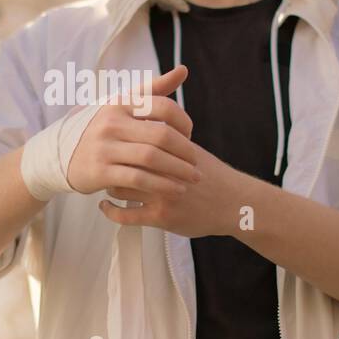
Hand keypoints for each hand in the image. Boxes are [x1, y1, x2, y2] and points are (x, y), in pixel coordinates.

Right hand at [65, 64, 201, 197]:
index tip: (190, 135)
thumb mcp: (122, 105)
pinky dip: (162, 185)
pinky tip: (176, 190)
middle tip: (196, 162)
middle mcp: (111, 123)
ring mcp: (104, 147)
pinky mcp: (100, 172)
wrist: (61, 155)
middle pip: (161, 135)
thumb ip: (153, 89)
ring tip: (193, 177)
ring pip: (152, 158)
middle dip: (185, 151)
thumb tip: (184, 70)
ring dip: (178, 170)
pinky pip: (139, 178)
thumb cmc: (102, 129)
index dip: (183, 121)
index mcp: (120, 103)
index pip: (163, 106)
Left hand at [98, 140, 249, 238]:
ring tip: (107, 183)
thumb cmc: (210, 175)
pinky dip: (111, 211)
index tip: (110, 143)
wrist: (233, 203)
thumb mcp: (191, 150)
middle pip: (123, 161)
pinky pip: (126, 215)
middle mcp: (164, 170)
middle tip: (105, 163)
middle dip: (111, 162)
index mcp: (171, 149)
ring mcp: (162, 194)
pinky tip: (105, 206)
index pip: (134, 139)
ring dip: (110, 185)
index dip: (118, 140)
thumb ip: (168, 138)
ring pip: (120, 187)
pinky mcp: (161, 217)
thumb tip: (142, 122)